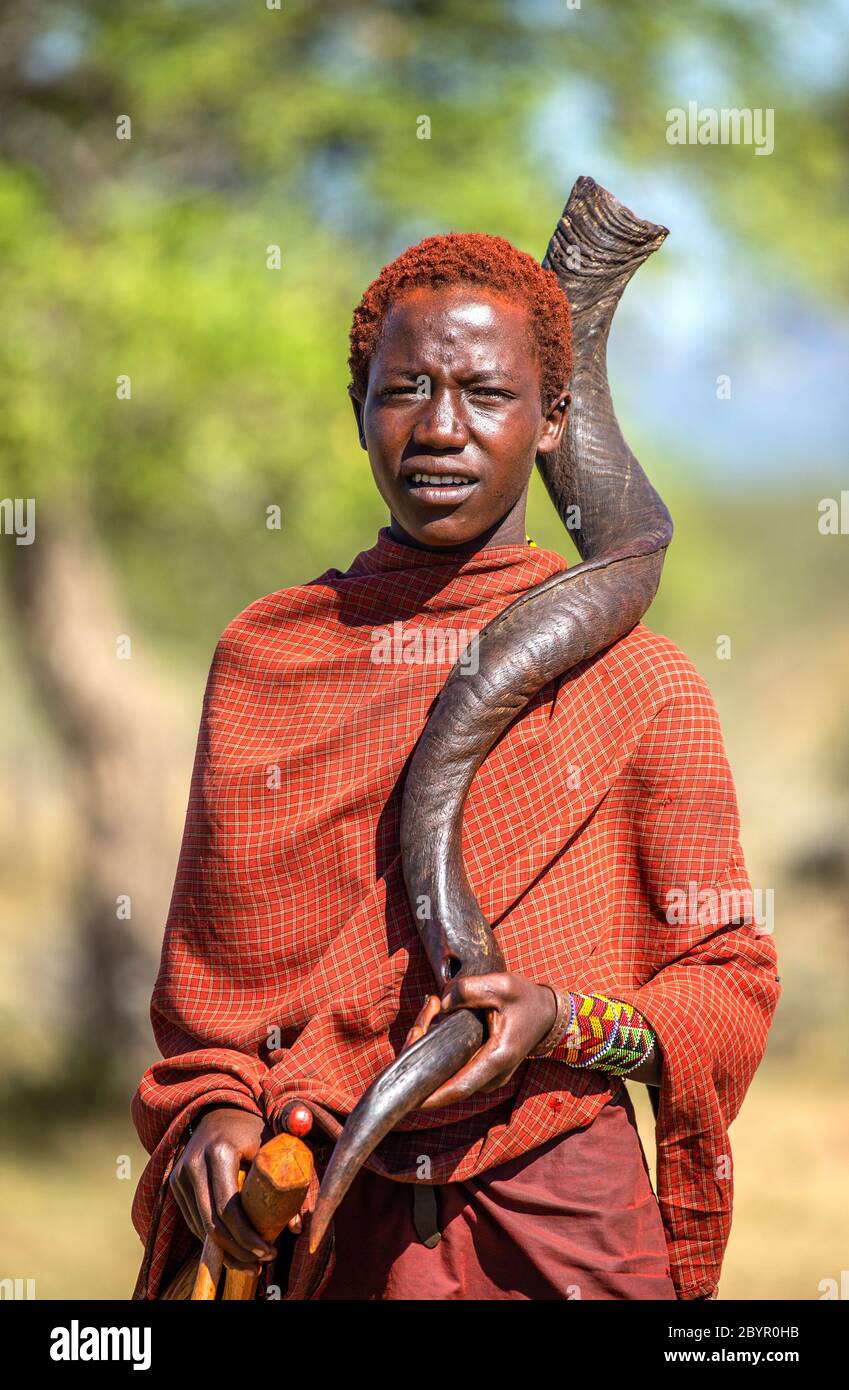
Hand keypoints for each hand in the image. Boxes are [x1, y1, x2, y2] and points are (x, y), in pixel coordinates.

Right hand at [169, 1106, 277, 1274]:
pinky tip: (233, 1243)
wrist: (220, 1109)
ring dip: (225, 1249)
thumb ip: (289, 1179)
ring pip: (200, 1226)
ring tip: (251, 1259)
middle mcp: (194, 1164)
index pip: (229, 1208)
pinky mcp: (175, 1182)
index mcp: (219, 1152)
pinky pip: (194, 1219)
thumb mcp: (273, 1144)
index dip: (248, 1237)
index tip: (270, 1252)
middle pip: (211, 1223)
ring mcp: (180, 1174)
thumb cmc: (253, 1128)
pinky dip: (213, 1236)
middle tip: (260, 1264)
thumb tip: (297, 1227)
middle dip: (238, 1250)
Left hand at [401, 973, 558, 1110]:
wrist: (547, 1013)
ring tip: (430, 1010)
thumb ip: (469, 990)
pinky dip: (441, 1049)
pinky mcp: (483, 1071)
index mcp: (498, 1057)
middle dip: (423, 1057)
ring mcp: (488, 1076)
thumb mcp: (501, 985)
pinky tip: (435, 1018)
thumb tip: (440, 1003)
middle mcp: (493, 1075)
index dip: (432, 1095)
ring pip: (450, 1074)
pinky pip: (456, 1068)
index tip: (409, 1099)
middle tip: (417, 1025)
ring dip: (430, 1050)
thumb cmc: (525, 999)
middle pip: (448, 1079)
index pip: (460, 1086)